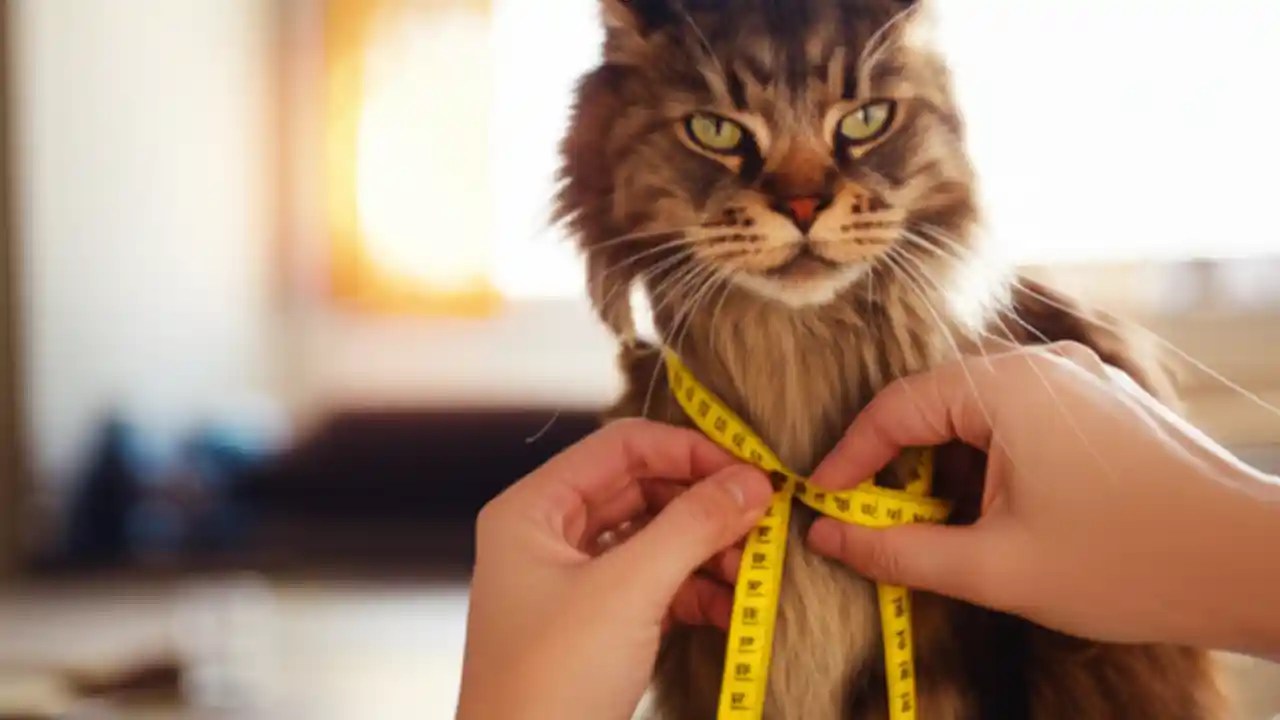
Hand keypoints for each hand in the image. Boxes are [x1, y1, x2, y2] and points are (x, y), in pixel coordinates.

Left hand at [457, 419, 773, 719]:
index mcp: (532, 511)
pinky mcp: (597, 626)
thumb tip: (752, 482)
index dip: (687, 451)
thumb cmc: (550, 682)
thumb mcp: (628, 592)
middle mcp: (547, 537)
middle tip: (763, 519)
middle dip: (703, 504)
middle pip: (641, 491)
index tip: (749, 470)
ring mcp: (572, 584)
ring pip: (653, 540)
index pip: (620, 447)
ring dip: (706, 549)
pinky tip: (732, 605)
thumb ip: (693, 526)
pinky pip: (654, 586)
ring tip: (754, 568)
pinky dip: (695, 591)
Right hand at [806, 343, 1279, 654]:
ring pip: (976, 416)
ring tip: (936, 528)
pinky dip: (988, 462)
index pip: (894, 410)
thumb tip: (826, 538)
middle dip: (896, 469)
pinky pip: (1019, 420)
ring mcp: (1079, 379)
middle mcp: (1041, 365)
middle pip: (934, 406)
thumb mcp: (996, 568)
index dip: (847, 461)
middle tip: (871, 526)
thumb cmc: (1130, 562)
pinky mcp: (1103, 404)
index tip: (819, 506)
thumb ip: (898, 551)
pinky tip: (994, 512)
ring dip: (945, 469)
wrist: (1256, 564)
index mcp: (1008, 386)